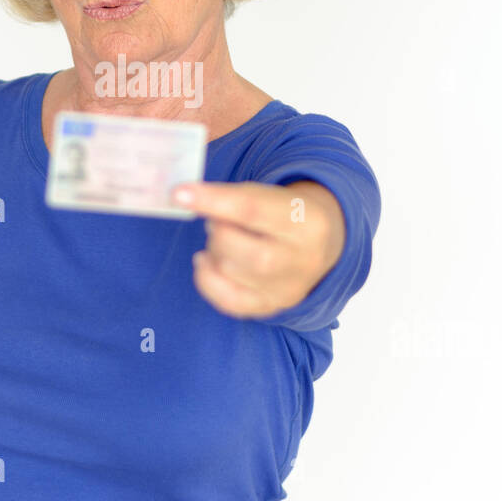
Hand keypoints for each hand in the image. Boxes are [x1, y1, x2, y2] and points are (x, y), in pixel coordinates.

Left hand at [171, 180, 345, 319]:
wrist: (323, 244)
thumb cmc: (285, 212)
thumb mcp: (272, 194)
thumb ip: (234, 196)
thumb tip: (185, 198)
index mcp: (307, 220)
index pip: (251, 209)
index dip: (212, 200)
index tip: (178, 194)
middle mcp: (303, 259)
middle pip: (238, 248)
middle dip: (216, 230)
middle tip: (217, 221)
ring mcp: (288, 289)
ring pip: (230, 272)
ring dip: (213, 251)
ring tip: (223, 240)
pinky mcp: (272, 306)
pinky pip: (228, 300)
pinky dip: (207, 279)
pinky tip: (207, 261)